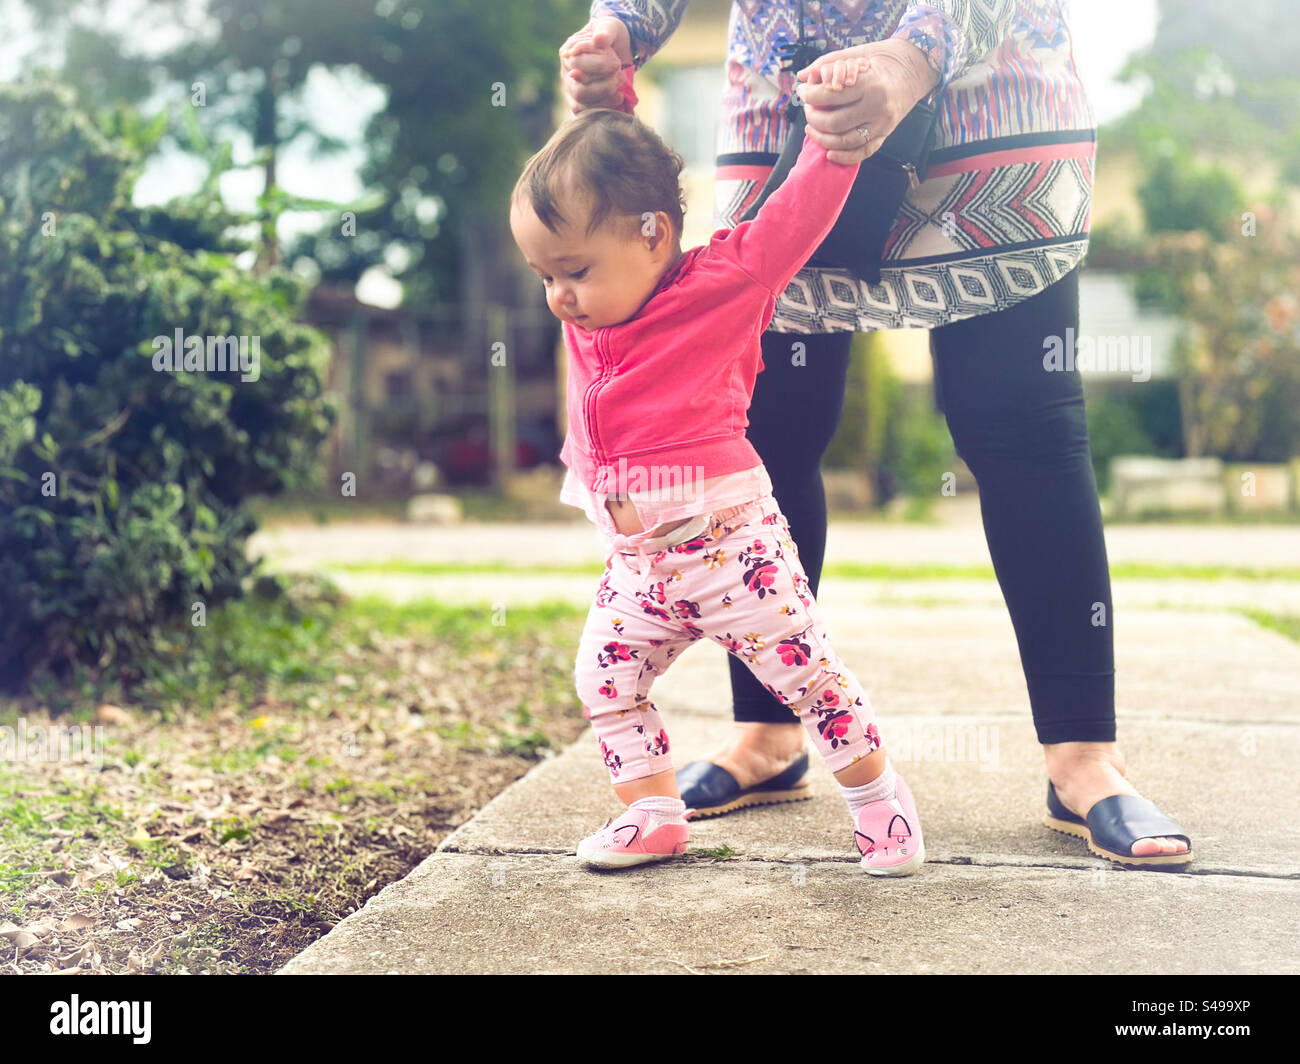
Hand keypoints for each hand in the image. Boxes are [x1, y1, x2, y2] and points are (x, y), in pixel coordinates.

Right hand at [559, 17, 634, 114]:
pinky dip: (605, 108)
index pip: (577, 64)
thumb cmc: (610, 37)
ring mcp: (573, 92)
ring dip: (606, 97)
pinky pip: (589, 114)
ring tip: (620, 85)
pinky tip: (619, 97)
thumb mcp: (609, 27)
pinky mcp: (582, 105)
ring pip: (583, 105)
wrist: (618, 50)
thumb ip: (605, 32)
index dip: (598, 65)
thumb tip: (598, 40)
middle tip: (620, 75)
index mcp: (568, 53)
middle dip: (603, 86)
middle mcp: (567, 75)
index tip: (616, 62)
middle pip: (578, 90)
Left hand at [795, 39, 939, 164]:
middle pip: (834, 122)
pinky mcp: (885, 134)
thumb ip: (829, 61)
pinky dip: (843, 157)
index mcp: (870, 83)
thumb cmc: (884, 59)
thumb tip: (802, 75)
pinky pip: (862, 152)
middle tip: (807, 110)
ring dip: (822, 138)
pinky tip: (828, 152)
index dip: (810, 95)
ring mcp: (882, 124)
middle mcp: (877, 106)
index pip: (830, 95)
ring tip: (812, 128)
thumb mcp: (858, 53)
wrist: (916, 68)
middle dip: (813, 118)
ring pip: (845, 141)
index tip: (803, 91)